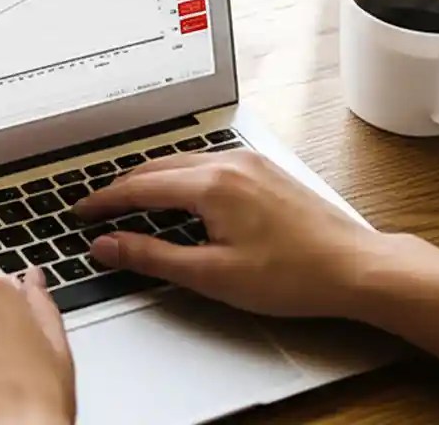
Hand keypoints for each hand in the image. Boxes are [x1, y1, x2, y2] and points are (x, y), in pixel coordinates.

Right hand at [73, 149, 390, 318]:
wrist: (357, 268)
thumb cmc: (294, 276)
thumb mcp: (211, 275)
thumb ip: (152, 257)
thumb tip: (109, 246)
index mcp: (210, 185)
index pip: (138, 188)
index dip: (104, 201)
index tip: (81, 211)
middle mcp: (228, 163)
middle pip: (156, 167)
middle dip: (122, 187)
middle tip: (98, 208)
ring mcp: (248, 163)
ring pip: (182, 162)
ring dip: (151, 179)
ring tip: (130, 201)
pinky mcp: (264, 170)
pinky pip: (206, 163)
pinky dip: (180, 176)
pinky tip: (179, 194)